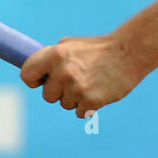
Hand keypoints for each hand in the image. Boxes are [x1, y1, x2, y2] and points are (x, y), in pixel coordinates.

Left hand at [19, 34, 147, 117]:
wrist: (130, 53)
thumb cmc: (99, 48)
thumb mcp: (72, 45)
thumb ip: (53, 57)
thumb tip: (36, 71)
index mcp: (55, 54)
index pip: (27, 74)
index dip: (33, 80)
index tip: (41, 81)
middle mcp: (63, 71)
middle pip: (48, 96)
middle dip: (59, 91)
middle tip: (77, 80)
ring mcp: (77, 88)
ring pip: (64, 105)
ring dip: (75, 98)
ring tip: (91, 83)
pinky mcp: (91, 101)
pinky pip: (79, 112)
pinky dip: (88, 107)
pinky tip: (98, 92)